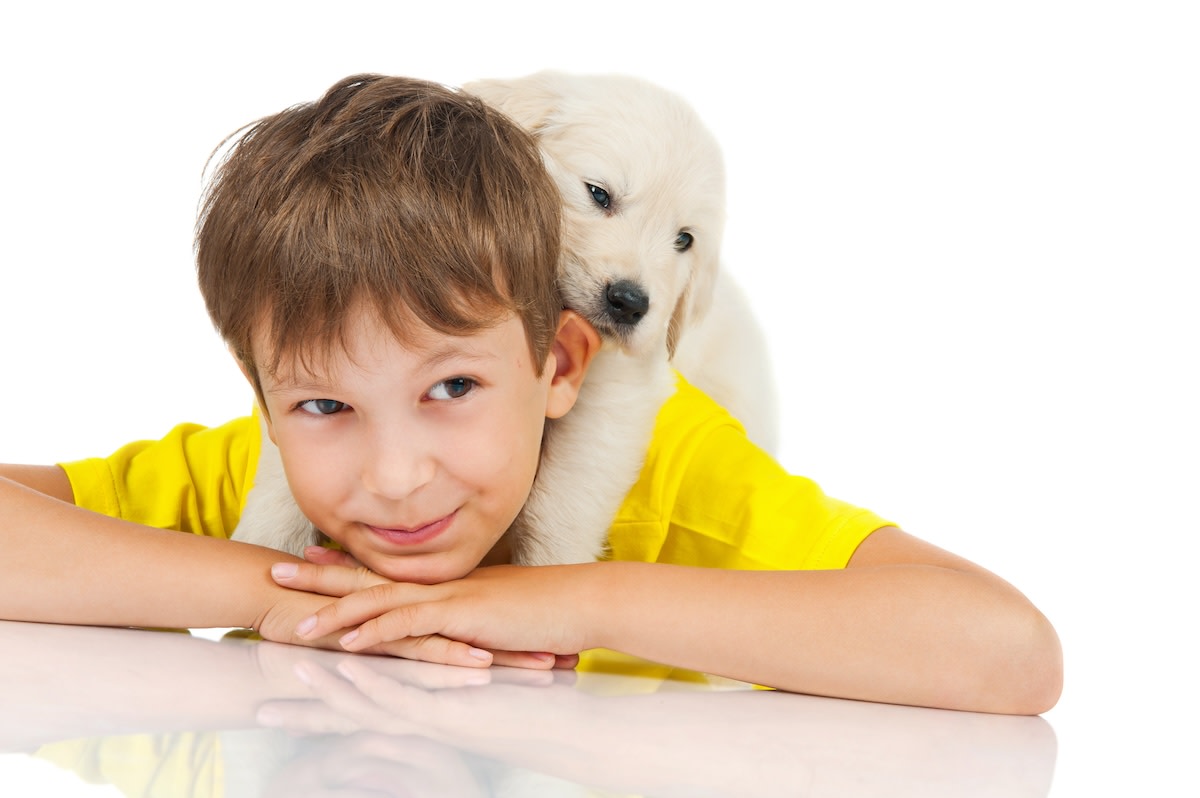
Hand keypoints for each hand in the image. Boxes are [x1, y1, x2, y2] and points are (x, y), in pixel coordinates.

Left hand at [272, 562, 582, 670]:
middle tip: (277, 571)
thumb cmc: (548, 610)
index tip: (313, 555)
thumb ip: (472, 615)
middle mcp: (440, 584)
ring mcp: (449, 597)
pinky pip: (410, 624)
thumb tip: (457, 622)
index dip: (347, 564)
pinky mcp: (462, 616)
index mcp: (445, 582)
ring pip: (380, 602)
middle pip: (370, 577)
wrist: (581, 602)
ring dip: (335, 612)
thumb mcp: (499, 612)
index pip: (387, 570)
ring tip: (294, 623)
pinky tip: (347, 643)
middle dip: (321, 576)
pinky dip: (376, 631)